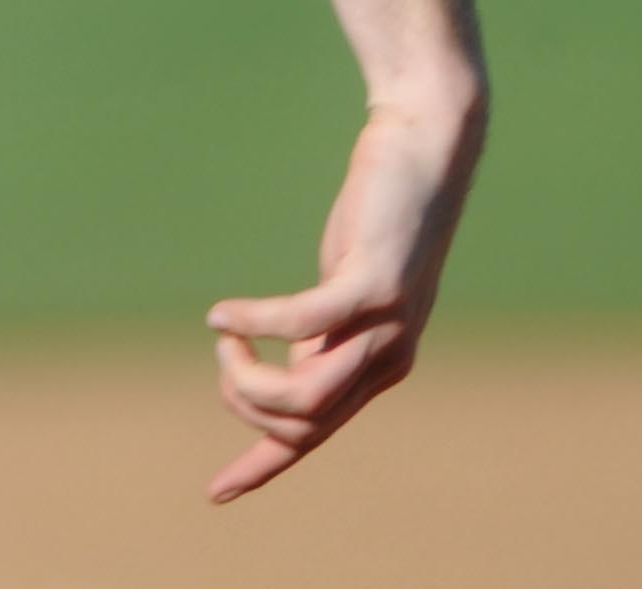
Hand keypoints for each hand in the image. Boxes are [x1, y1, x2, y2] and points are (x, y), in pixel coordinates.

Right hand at [202, 91, 483, 502]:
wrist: (426, 147)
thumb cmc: (381, 213)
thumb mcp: (345, 284)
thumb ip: (324, 330)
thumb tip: (283, 365)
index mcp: (378, 366)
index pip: (315, 438)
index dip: (262, 467)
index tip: (216, 493)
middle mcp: (388, 358)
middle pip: (302, 425)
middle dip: (244, 403)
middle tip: (223, 353)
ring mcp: (384, 323)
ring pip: (306, 395)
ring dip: (247, 376)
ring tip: (224, 336)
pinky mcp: (372, 281)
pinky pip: (301, 323)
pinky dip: (254, 323)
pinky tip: (222, 313)